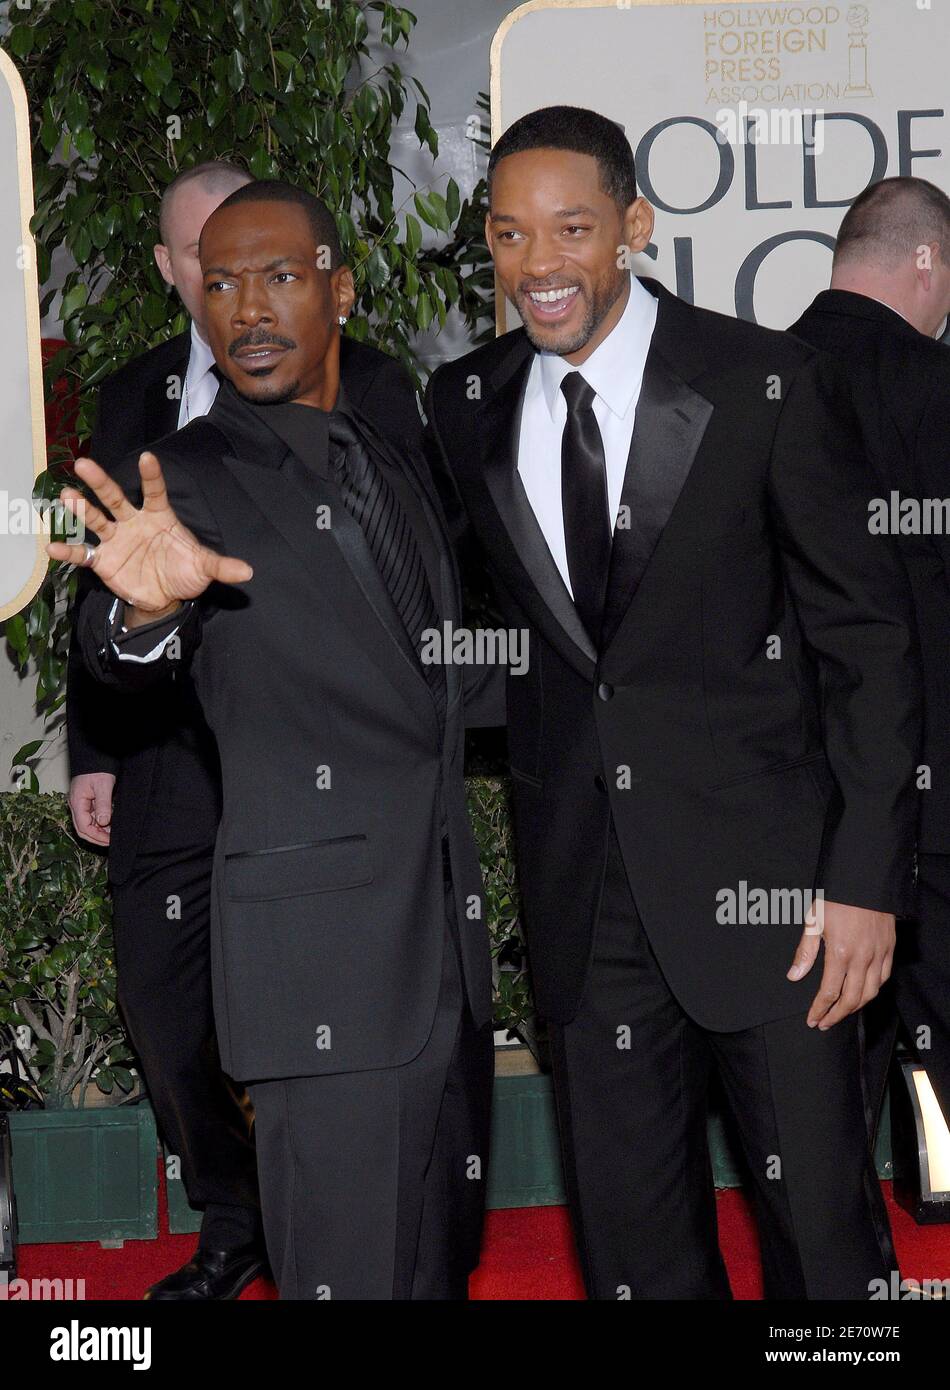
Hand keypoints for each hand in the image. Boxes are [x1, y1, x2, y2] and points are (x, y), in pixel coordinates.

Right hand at [46, 452, 252, 617]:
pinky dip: (69, 551)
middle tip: (84, 464)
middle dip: (100, 482)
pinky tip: (54, 546)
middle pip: (115, 498)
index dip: (151, 476)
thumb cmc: (183, 573)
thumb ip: (221, 566)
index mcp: (159, 517)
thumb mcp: (204, 568)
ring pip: (96, 519)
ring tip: (67, 496)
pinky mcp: (104, 560)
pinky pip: (84, 553)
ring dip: (81, 510)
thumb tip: (248, 571)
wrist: (165, 597)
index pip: (155, 492)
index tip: (147, 458)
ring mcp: (116, 539)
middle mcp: (134, 522)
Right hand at [69, 772, 115, 846]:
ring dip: (99, 831)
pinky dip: (99, 824)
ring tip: (112, 835)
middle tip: (111, 842)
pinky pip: (91, 818)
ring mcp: (81, 805)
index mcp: (76, 802)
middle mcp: (76, 805)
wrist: (96, 757)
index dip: (96, 836)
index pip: (83, 826)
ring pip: (87, 824)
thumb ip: (103, 804)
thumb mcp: (103, 786)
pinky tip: (109, 826)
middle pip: (83, 829)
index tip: (109, 840)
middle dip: (96, 837)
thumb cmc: (98, 769)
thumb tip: (103, 822)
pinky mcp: (87, 803)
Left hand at [786, 899, 894, 1029]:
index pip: (829, 992)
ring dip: (856, 1007)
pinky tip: (863, 992)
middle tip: (824, 1023)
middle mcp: (862, 958)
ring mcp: (879, 954)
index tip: (812, 1020)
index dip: (820, 1010)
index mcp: (840, 953)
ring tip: (841, 1012)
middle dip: (837, 1015)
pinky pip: (885, 977)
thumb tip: (794, 976)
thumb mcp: (813, 921)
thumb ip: (805, 952)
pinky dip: (874, 990)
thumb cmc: (835, 897)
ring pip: (871, 992)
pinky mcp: (890, 948)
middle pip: (852, 999)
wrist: (863, 879)